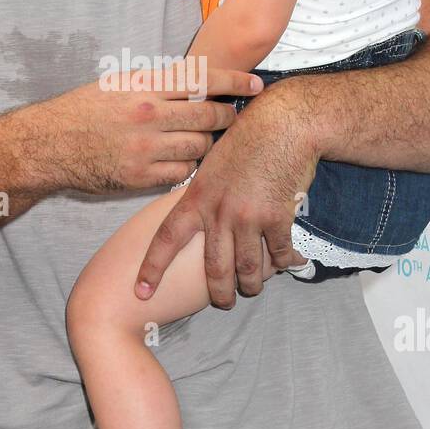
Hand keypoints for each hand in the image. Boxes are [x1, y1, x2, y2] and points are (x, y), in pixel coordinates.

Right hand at [39, 65, 263, 194]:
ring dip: (206, 144)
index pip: (203, 79)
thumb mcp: (118, 83)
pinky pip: (180, 174)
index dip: (236, 81)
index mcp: (144, 86)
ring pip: (199, 147)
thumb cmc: (83, 110)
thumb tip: (198, 80)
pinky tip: (179, 161)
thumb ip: (157, 82)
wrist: (48, 144)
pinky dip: (186, 168)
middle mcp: (148, 115)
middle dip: (229, 117)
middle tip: (234, 117)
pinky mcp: (139, 177)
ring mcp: (145, 148)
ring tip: (202, 140)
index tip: (256, 84)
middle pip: (209, 116)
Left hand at [133, 81, 317, 307]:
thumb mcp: (212, 166)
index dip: (153, 268)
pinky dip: (284, 263)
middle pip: (214, 268)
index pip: (166, 239)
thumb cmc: (246, 141)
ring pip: (247, 270)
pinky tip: (287, 264)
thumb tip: (197, 222)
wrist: (283, 125)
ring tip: (253, 288)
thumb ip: (203, 196)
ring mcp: (248, 217)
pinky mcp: (278, 218)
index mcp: (196, 197)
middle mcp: (218, 211)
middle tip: (222, 303)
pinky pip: (279, 254)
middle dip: (218, 294)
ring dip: (252, 285)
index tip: (141, 292)